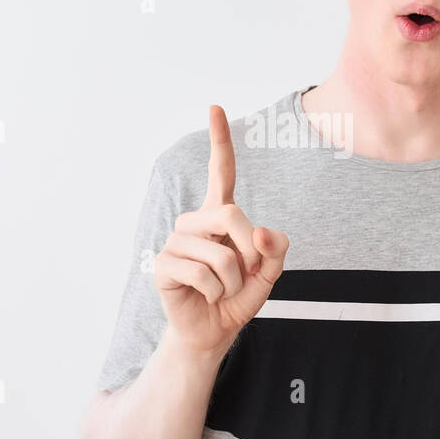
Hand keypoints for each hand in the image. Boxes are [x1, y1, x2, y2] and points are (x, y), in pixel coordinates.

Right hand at [153, 104, 289, 357]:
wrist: (213, 331)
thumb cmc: (238, 296)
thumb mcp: (270, 272)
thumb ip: (276, 248)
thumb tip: (261, 232)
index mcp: (220, 215)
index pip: (221, 172)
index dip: (219, 140)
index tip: (215, 108)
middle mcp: (195, 221)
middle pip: (231, 215)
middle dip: (250, 250)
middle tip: (247, 274)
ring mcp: (175, 240)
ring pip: (221, 254)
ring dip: (234, 281)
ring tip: (222, 289)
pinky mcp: (163, 264)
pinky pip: (203, 275)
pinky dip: (216, 293)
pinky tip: (206, 296)